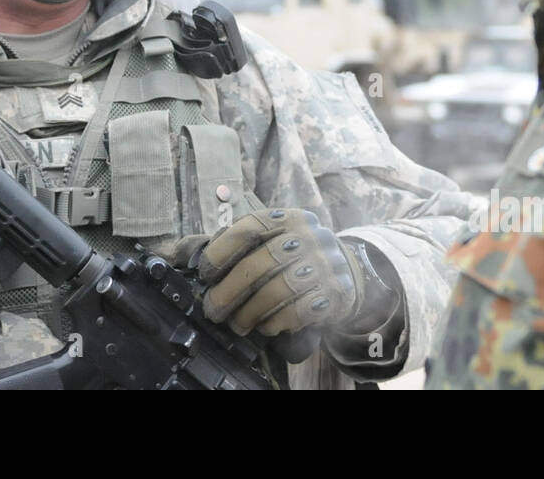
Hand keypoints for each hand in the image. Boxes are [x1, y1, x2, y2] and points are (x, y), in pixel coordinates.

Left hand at [173, 208, 364, 336]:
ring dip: (249, 312)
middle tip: (213, 310)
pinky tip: (265, 327)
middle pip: (260, 263)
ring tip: (237, 325)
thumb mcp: (274, 239)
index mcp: (288, 217)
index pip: (249, 227)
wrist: (349, 271)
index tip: (204, 273)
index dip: (221, 251)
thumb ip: (242, 244)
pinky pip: (297, 311)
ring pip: (277, 291)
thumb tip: (194, 255)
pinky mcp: (335, 293)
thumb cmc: (295, 257)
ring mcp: (325, 264)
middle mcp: (309, 236)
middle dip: (229, 291)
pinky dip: (275, 322)